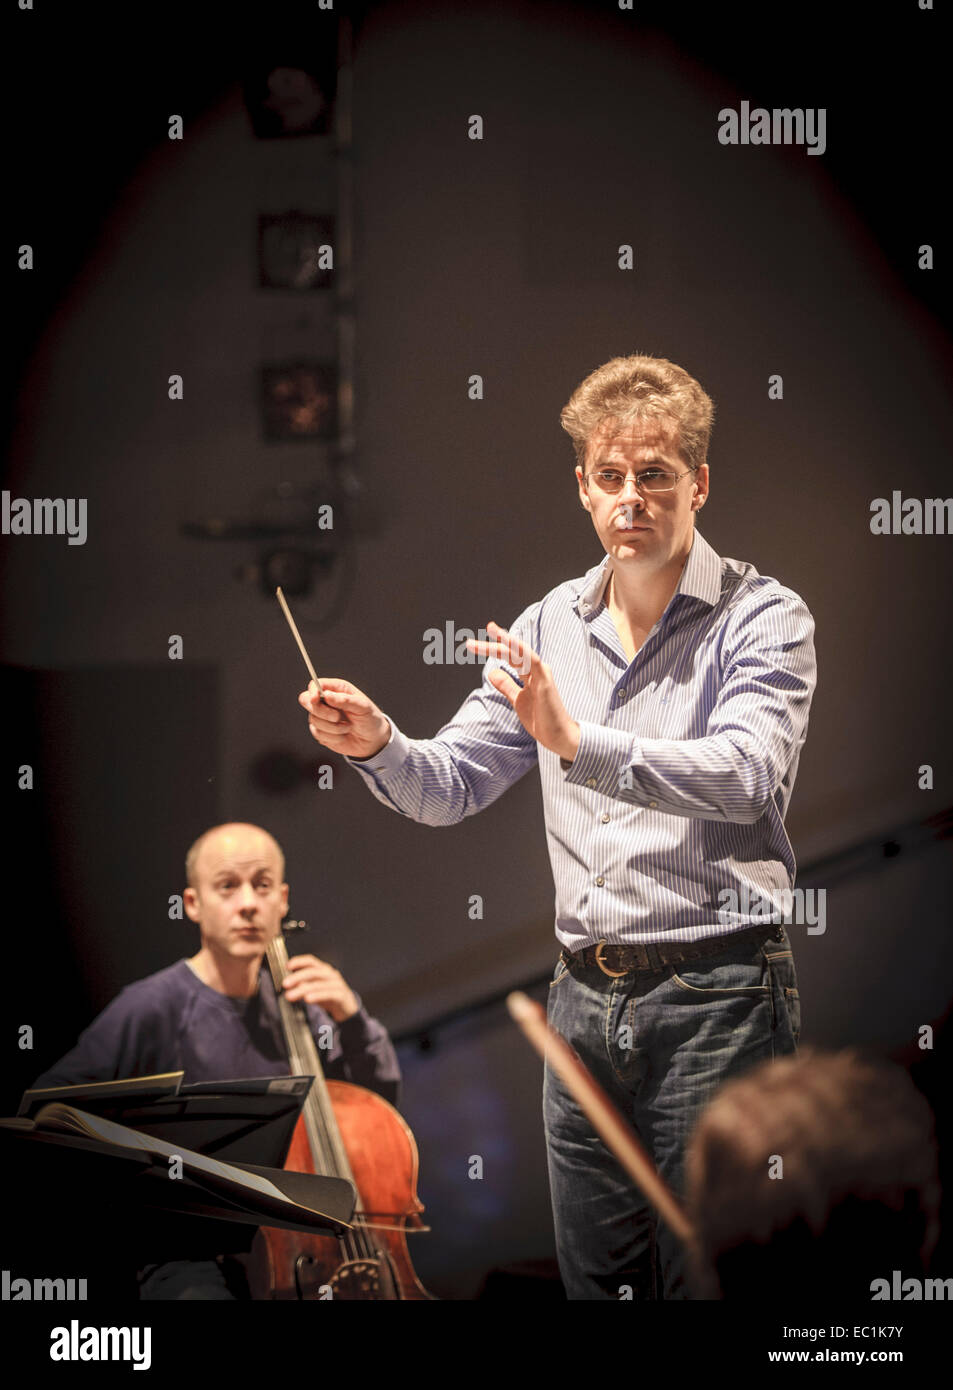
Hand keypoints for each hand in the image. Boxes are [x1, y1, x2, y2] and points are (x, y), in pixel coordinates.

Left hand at [282, 954, 359, 1021]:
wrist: (347, 1007)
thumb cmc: (329, 995)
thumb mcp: (315, 988)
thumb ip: (303, 984)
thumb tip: (288, 984)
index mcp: (323, 969)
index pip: (311, 961)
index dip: (299, 961)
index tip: (287, 966)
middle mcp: (330, 974)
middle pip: (313, 972)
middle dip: (297, 977)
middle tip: (285, 984)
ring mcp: (337, 984)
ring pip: (318, 984)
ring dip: (302, 989)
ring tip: (290, 995)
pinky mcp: (341, 995)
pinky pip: (328, 994)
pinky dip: (317, 996)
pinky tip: (307, 999)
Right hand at [298, 678, 390, 759]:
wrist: (372, 741)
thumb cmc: (370, 719)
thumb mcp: (363, 707)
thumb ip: (345, 700)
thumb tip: (326, 695)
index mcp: (336, 689)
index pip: (315, 684)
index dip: (312, 691)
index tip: (316, 699)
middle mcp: (326, 701)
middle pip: (306, 700)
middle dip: (321, 712)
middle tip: (337, 718)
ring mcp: (321, 716)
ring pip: (313, 720)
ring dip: (333, 727)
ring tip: (348, 727)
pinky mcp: (320, 731)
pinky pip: (318, 734)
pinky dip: (332, 737)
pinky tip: (343, 735)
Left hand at [467, 621, 580, 762]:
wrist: (558, 736)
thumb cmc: (541, 719)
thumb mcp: (518, 700)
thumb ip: (506, 685)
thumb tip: (492, 673)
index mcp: (530, 674)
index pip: (510, 656)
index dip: (495, 646)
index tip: (475, 643)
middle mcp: (536, 669)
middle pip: (513, 651)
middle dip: (495, 641)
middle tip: (477, 636)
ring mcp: (541, 673)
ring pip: (521, 651)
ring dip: (505, 640)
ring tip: (491, 630)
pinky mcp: (544, 680)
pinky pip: (532, 660)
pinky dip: (520, 650)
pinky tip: (508, 642)